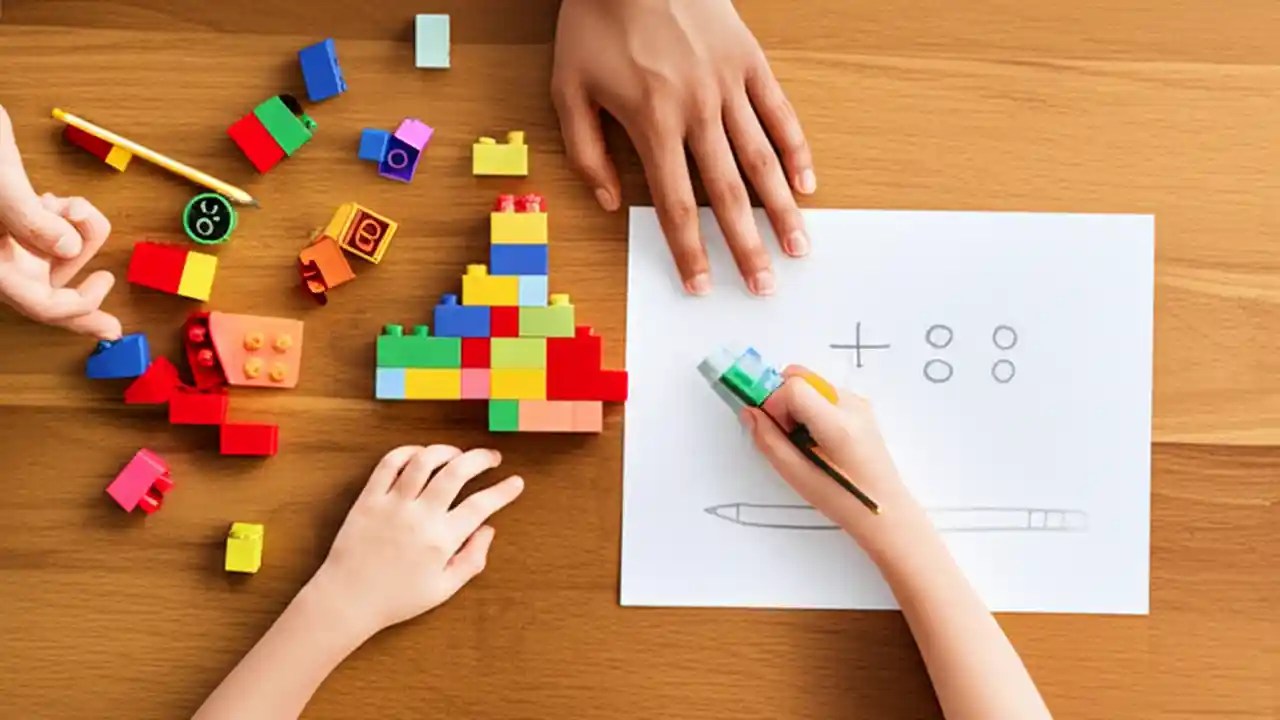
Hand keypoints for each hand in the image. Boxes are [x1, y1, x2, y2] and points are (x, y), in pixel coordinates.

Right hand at [0, 105, 118, 338]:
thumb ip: (27, 217)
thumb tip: (65, 248)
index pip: (40, 305)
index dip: (78, 306)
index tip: (106, 281)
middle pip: (44, 296)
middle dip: (79, 302)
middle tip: (110, 317)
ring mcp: (1, 244)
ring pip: (50, 264)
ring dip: (75, 240)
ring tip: (69, 204)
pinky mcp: (6, 226)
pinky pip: (41, 240)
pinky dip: (60, 225)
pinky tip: (55, 202)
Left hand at [310, 445, 524, 636]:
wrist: (347, 600)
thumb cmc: (397, 599)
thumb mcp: (443, 589)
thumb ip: (472, 559)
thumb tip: (488, 530)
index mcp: (441, 540)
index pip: (482, 505)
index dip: (504, 491)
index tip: (516, 482)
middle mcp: (420, 516)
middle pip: (457, 472)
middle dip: (481, 459)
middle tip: (492, 458)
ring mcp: (392, 504)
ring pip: (425, 460)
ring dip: (447, 450)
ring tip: (457, 455)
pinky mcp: (369, 498)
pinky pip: (390, 463)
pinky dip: (409, 452)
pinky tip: (420, 456)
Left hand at [553, 0, 813, 296]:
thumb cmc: (596, 21)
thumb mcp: (567, 88)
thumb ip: (587, 153)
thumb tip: (612, 203)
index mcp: (652, 122)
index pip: (676, 205)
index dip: (690, 251)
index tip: (703, 285)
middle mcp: (697, 110)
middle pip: (728, 194)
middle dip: (747, 247)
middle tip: (765, 286)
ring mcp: (729, 85)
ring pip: (761, 159)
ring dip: (782, 209)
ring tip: (799, 247)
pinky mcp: (749, 60)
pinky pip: (779, 112)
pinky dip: (795, 149)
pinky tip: (807, 183)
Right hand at [744, 366, 931, 562]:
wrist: (886, 510)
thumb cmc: (843, 500)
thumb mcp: (797, 476)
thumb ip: (769, 441)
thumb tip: (749, 412)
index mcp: (837, 424)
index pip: (794, 387)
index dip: (773, 403)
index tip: (774, 429)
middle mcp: (851, 405)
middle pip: (801, 376)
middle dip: (781, 398)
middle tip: (783, 431)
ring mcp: (858, 404)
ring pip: (810, 384)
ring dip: (795, 404)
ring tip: (802, 439)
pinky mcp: (860, 408)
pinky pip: (822, 393)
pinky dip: (810, 407)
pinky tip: (816, 437)